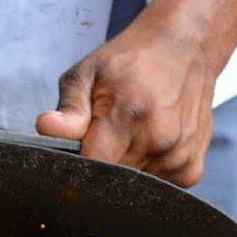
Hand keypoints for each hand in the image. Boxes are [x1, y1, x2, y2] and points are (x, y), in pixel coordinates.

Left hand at [35, 19, 218, 187]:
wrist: (184, 49)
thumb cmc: (131, 61)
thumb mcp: (88, 73)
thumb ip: (69, 108)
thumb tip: (46, 128)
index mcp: (129, 114)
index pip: (89, 165)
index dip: (75, 163)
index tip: (74, 150)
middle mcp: (158, 140)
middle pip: (109, 181)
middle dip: (98, 165)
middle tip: (103, 136)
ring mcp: (178, 158)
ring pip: (130, 187)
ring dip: (122, 168)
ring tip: (129, 135)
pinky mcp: (190, 170)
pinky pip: (154, 188)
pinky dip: (145, 173)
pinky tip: (147, 144)